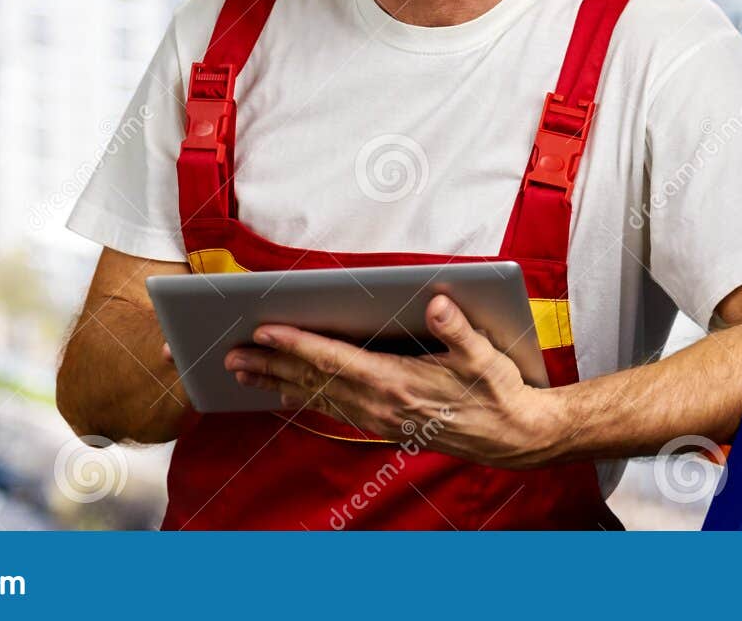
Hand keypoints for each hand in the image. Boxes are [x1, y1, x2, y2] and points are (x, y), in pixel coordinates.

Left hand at [221, 295, 563, 468]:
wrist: (513, 437)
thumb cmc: (499, 393)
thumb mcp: (486, 357)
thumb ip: (459, 330)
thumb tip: (438, 303)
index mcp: (399, 383)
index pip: (337, 360)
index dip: (298, 344)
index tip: (265, 329)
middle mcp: (381, 404)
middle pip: (314, 381)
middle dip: (269, 364)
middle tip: (228, 353)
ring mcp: (379, 417)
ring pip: (316, 397)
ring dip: (276, 382)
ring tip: (241, 370)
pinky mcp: (383, 422)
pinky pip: (332, 408)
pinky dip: (301, 397)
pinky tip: (282, 392)